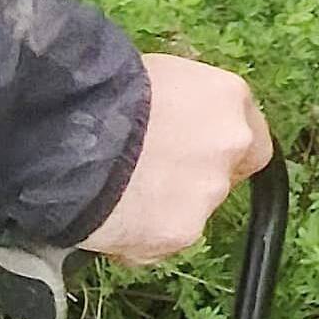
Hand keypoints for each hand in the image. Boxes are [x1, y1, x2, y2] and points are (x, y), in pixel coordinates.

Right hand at [79, 52, 271, 264]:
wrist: (68, 132)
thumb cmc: (100, 89)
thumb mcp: (152, 76)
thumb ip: (180, 105)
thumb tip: (170, 119)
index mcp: (228, 98)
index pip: (251, 136)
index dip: (222, 149)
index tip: (197, 153)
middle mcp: (229, 146)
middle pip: (222, 176)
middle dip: (190, 180)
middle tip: (148, 176)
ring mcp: (207, 194)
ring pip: (190, 212)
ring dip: (161, 209)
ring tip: (113, 195)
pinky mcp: (179, 234)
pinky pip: (158, 243)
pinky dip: (136, 238)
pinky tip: (103, 218)